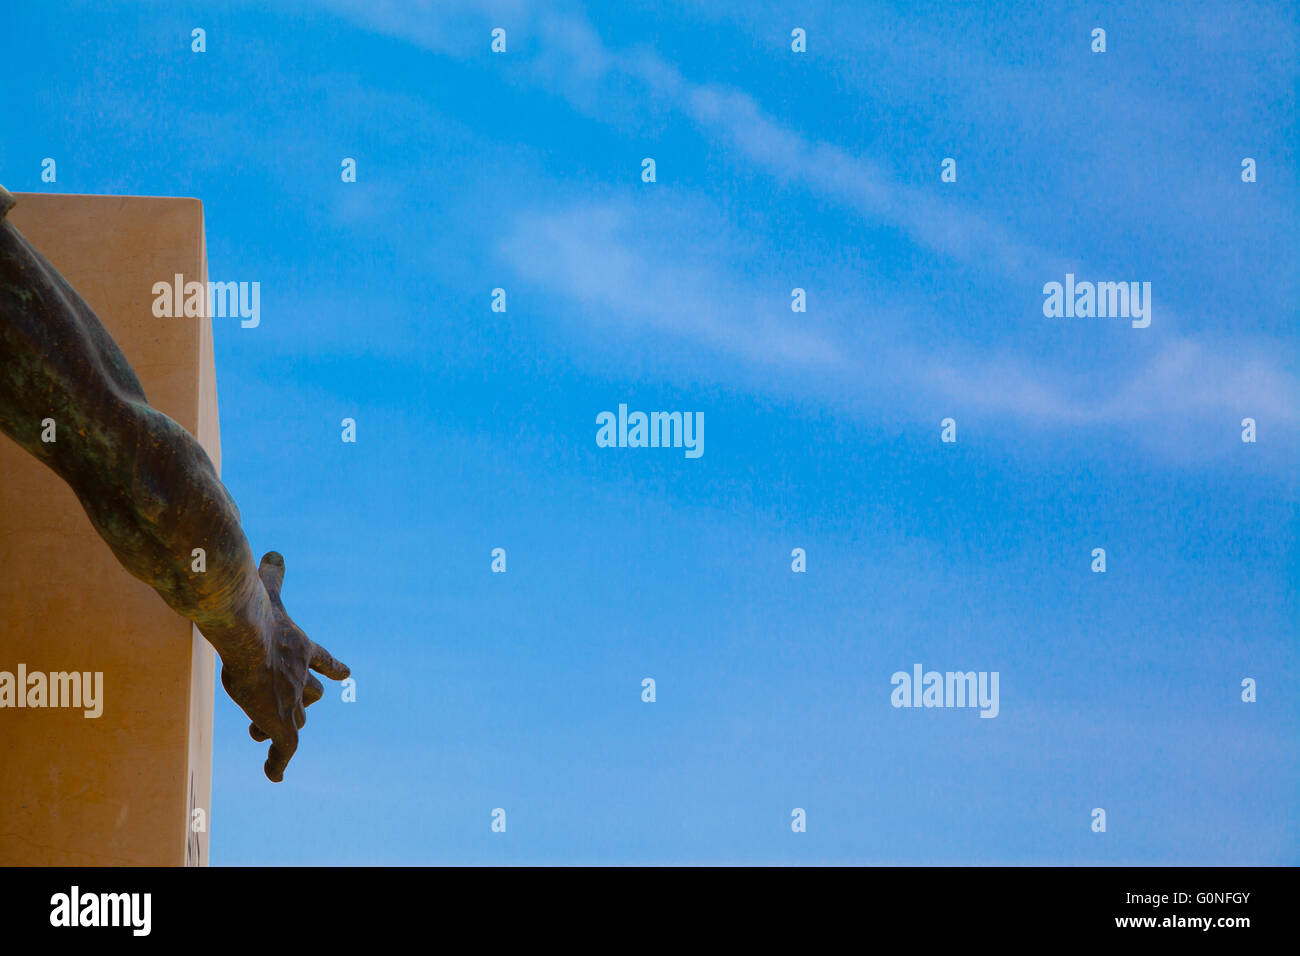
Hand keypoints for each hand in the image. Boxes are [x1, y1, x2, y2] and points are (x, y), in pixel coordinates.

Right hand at [218, 551, 350, 781]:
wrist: (249, 633)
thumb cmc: (255, 611)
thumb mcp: (266, 590)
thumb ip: (271, 576)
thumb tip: (272, 553)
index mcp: (301, 647)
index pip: (323, 660)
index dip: (331, 668)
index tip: (345, 674)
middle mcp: (301, 676)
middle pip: (310, 696)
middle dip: (299, 702)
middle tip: (274, 707)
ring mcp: (293, 701)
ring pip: (294, 722)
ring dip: (279, 728)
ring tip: (261, 732)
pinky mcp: (281, 723)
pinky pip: (284, 750)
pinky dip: (279, 763)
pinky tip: (276, 776)